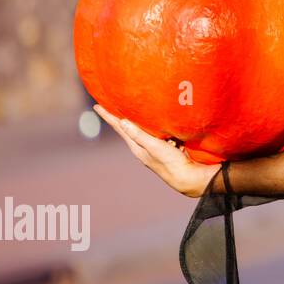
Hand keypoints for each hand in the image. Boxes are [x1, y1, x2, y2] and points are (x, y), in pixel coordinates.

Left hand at [93, 105, 219, 197]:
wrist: (187, 177)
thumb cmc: (171, 162)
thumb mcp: (154, 146)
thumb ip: (139, 134)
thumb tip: (122, 122)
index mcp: (137, 147)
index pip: (119, 128)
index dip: (109, 116)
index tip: (96, 106)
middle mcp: (142, 148)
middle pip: (130, 129)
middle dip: (122, 118)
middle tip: (113, 105)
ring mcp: (154, 149)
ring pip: (147, 131)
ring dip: (147, 123)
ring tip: (141, 114)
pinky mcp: (165, 149)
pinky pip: (162, 135)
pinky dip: (164, 131)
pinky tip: (170, 130)